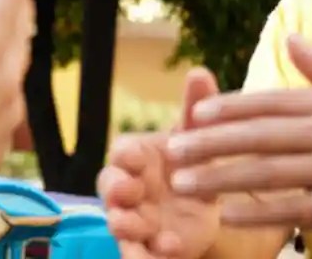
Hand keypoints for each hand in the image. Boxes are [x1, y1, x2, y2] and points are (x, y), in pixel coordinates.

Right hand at [98, 68, 221, 258]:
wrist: (202, 210)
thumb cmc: (188, 165)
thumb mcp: (195, 138)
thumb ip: (194, 108)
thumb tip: (200, 71)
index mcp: (136, 157)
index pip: (121, 152)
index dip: (126, 156)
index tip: (137, 158)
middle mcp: (129, 188)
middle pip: (109, 187)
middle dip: (114, 190)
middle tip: (126, 193)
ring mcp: (135, 220)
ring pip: (118, 223)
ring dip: (124, 225)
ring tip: (139, 227)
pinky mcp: (147, 249)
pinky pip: (137, 255)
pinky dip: (146, 255)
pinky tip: (167, 250)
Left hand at [164, 35, 311, 243]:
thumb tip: (289, 37)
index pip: (270, 103)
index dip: (230, 108)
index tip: (196, 112)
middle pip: (259, 137)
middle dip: (210, 144)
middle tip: (174, 150)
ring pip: (268, 174)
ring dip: (221, 179)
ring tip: (185, 184)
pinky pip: (292, 209)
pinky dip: (257, 212)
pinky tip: (227, 213)